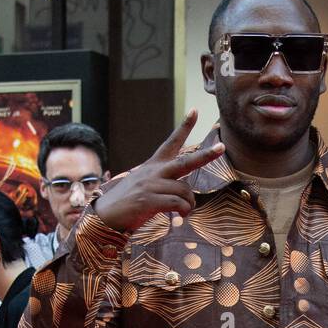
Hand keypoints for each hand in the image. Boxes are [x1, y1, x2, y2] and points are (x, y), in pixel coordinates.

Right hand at [94, 109, 224, 233]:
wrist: (106, 215)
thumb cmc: (128, 204)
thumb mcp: (146, 187)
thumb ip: (164, 184)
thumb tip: (184, 194)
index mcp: (153, 165)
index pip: (171, 142)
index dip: (184, 127)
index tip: (194, 111)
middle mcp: (154, 171)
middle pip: (186, 161)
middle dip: (206, 155)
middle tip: (221, 147)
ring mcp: (151, 185)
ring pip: (185, 190)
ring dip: (189, 204)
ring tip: (184, 212)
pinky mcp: (149, 201)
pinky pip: (177, 204)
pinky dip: (183, 211)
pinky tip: (180, 216)